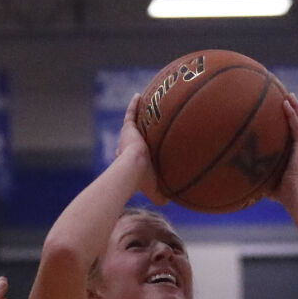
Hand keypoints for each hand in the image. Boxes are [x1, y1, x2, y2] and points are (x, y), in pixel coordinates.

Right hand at [121, 91, 168, 205]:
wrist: (135, 169)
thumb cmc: (144, 182)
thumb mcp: (154, 191)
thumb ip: (161, 197)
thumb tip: (169, 202)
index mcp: (133, 160)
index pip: (134, 154)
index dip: (138, 154)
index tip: (146, 151)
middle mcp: (128, 147)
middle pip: (133, 138)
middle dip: (138, 134)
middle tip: (146, 129)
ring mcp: (128, 137)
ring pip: (133, 124)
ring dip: (138, 115)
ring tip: (146, 106)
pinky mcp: (128, 129)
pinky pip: (131, 113)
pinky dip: (134, 105)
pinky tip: (139, 96)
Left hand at [269, 93, 297, 207]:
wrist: (294, 198)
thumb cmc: (281, 194)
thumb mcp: (267, 177)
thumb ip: (258, 171)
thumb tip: (239, 171)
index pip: (296, 134)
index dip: (292, 121)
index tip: (285, 110)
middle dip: (296, 110)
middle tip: (289, 96)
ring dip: (296, 108)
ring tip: (289, 95)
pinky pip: (297, 128)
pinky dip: (292, 115)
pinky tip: (286, 104)